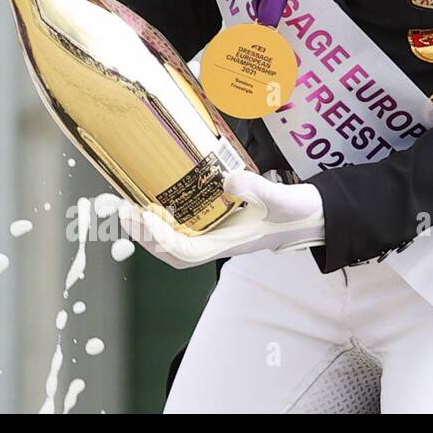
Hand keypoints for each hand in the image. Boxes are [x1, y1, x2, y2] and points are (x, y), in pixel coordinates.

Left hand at [117, 169, 325, 269]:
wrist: (311, 214)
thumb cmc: (297, 211)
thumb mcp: (282, 199)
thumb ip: (259, 190)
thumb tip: (229, 180)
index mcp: (229, 244)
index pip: (186, 252)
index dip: (160, 239)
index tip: (141, 216)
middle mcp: (216, 243)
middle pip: (171, 251)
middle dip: (144, 235)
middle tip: (122, 210)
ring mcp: (214, 235)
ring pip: (172, 241)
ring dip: (148, 228)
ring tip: (128, 206)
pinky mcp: (214, 222)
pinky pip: (181, 227)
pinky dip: (162, 218)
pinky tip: (151, 199)